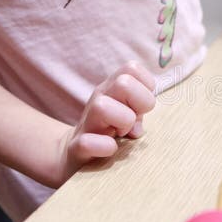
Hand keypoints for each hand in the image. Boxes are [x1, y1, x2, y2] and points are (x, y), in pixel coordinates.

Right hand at [54, 61, 155, 185]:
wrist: (76, 153)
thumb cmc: (110, 129)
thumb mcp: (127, 114)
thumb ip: (139, 112)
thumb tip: (139, 127)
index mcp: (111, 89)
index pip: (132, 68)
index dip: (145, 86)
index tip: (142, 105)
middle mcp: (98, 100)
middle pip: (123, 83)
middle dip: (140, 103)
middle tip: (134, 120)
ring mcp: (87, 122)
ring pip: (102, 106)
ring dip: (123, 123)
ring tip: (122, 133)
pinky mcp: (77, 147)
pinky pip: (87, 142)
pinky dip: (105, 147)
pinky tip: (111, 149)